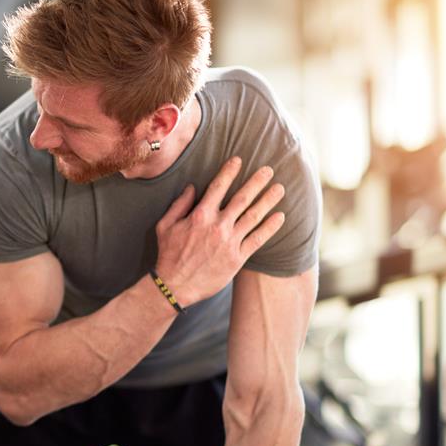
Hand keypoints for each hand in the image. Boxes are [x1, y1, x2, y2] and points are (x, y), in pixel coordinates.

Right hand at [154, 157, 285, 305]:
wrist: (175, 286)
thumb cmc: (168, 255)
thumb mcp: (165, 226)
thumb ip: (179, 205)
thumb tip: (192, 187)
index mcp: (200, 216)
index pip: (218, 187)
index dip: (229, 171)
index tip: (239, 160)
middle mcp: (217, 226)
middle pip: (242, 198)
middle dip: (257, 182)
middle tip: (269, 170)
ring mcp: (229, 242)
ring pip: (254, 216)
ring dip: (268, 201)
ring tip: (280, 189)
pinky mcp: (237, 258)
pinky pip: (257, 239)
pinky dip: (270, 227)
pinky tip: (280, 217)